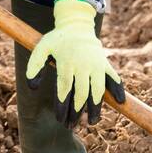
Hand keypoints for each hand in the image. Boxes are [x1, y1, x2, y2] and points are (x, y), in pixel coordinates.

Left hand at [26, 0, 123, 126]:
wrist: (77, 26)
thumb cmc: (57, 40)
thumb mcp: (41, 48)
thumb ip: (33, 66)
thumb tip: (32, 87)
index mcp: (67, 62)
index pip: (65, 89)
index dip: (63, 106)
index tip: (60, 119)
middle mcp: (83, 65)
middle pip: (81, 94)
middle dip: (76, 112)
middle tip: (71, 126)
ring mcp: (97, 65)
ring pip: (98, 90)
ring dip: (96, 107)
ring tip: (91, 122)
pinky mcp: (106, 64)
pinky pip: (114, 78)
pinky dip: (118, 89)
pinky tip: (119, 102)